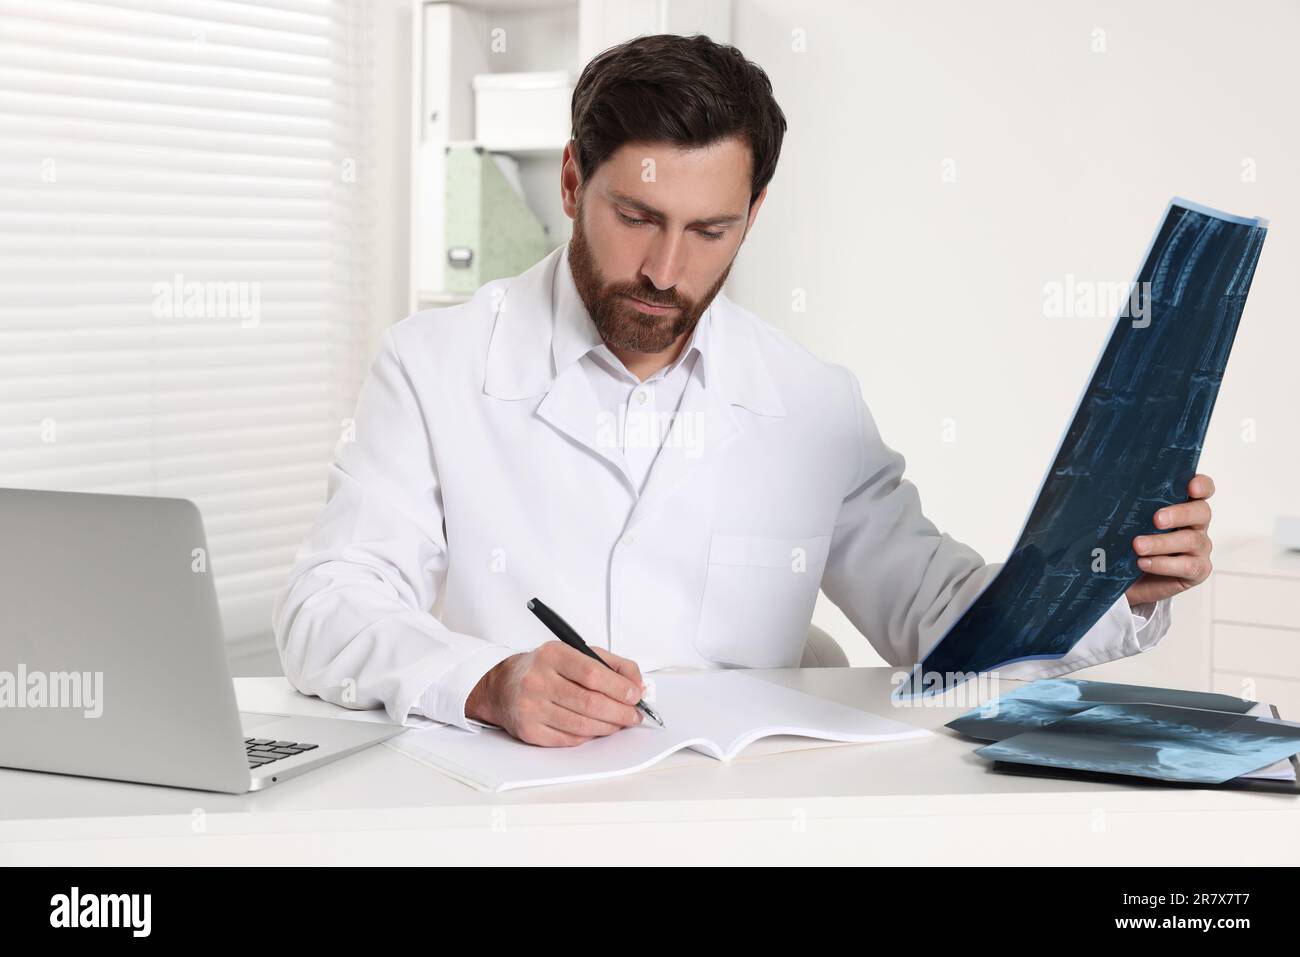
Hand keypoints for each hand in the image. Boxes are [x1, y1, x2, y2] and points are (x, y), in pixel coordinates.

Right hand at [464, 641, 645, 746]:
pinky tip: (596, 728)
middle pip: (590, 703)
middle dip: (621, 712)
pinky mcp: (530, 731)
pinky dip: (590, 736)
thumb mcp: (576, 653)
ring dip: (609, 727)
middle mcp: (538, 680)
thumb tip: (637, 685)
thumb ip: (611, 665)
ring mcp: (532, 708)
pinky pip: (570, 739)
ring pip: (583, 725)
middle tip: (634, 714)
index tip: (635, 695)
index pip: (593, 673)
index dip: (619, 687)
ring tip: (619, 722)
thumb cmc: (544, 669)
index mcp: (552, 655)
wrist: (503, 686)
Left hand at [1126, 473, 1214, 606]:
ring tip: (1138, 546)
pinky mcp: (1197, 570)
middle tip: (1156, 519)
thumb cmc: (1131, 545)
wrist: (1132, 581)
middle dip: (1179, 514)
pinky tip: (1144, 563)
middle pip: (1201, 511)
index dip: (1201, 485)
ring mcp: (1200, 547)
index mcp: (1183, 505)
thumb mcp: (1128, 523)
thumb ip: (1128, 509)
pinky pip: (1187, 566)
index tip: (1190, 486)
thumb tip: (1103, 495)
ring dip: (1162, 542)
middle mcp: (1196, 524)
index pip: (1202, 489)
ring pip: (1190, 540)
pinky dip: (1163, 564)